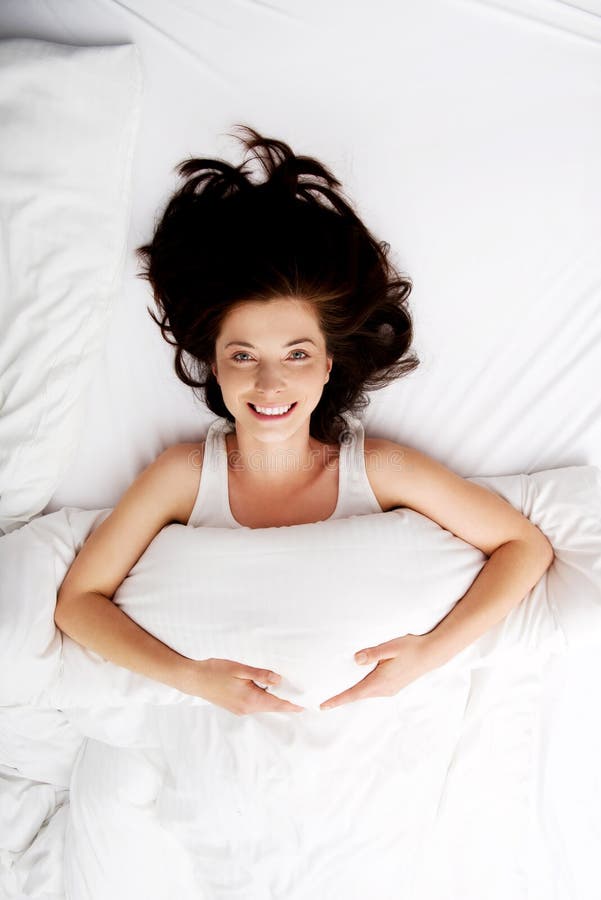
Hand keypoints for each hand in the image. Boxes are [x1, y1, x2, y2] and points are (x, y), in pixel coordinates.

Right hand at [178, 657, 304, 715]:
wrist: (193, 679)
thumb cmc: (215, 670)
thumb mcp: (240, 669)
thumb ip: (261, 674)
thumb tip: (279, 680)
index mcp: (250, 700)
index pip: (277, 704)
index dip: (292, 705)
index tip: (305, 705)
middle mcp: (246, 708)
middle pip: (271, 707)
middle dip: (286, 703)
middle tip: (300, 697)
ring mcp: (239, 709)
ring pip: (263, 706)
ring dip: (274, 701)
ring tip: (287, 692)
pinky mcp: (234, 707)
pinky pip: (254, 705)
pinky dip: (263, 700)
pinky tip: (266, 691)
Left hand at [319, 634, 432, 710]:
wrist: (431, 653)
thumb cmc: (411, 647)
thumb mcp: (390, 647)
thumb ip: (372, 653)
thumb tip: (356, 659)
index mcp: (381, 681)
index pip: (354, 694)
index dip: (337, 700)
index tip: (322, 706)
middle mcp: (384, 690)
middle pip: (357, 695)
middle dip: (341, 698)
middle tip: (323, 700)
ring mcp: (390, 690)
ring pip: (365, 693)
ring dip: (351, 693)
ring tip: (336, 692)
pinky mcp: (393, 686)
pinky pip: (373, 690)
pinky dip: (361, 689)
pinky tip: (357, 683)